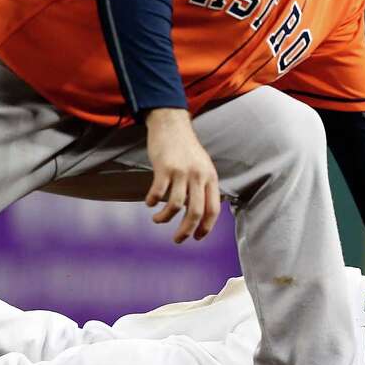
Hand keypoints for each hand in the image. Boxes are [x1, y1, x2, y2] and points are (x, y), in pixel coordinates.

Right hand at [144, 108, 220, 242]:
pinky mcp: (164, 167)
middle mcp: (199, 176)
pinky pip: (159, 193)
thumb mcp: (203, 167)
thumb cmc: (186, 149)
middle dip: (186, 230)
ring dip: (165, 218)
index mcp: (210, 177)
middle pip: (196, 212)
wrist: (172, 125)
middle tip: (177, 239)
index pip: (213, 209)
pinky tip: (150, 203)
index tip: (197, 237)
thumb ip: (203, 187)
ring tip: (157, 219)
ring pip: (176, 205)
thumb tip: (200, 213)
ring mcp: (182, 171)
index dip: (206, 227)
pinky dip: (153, 202)